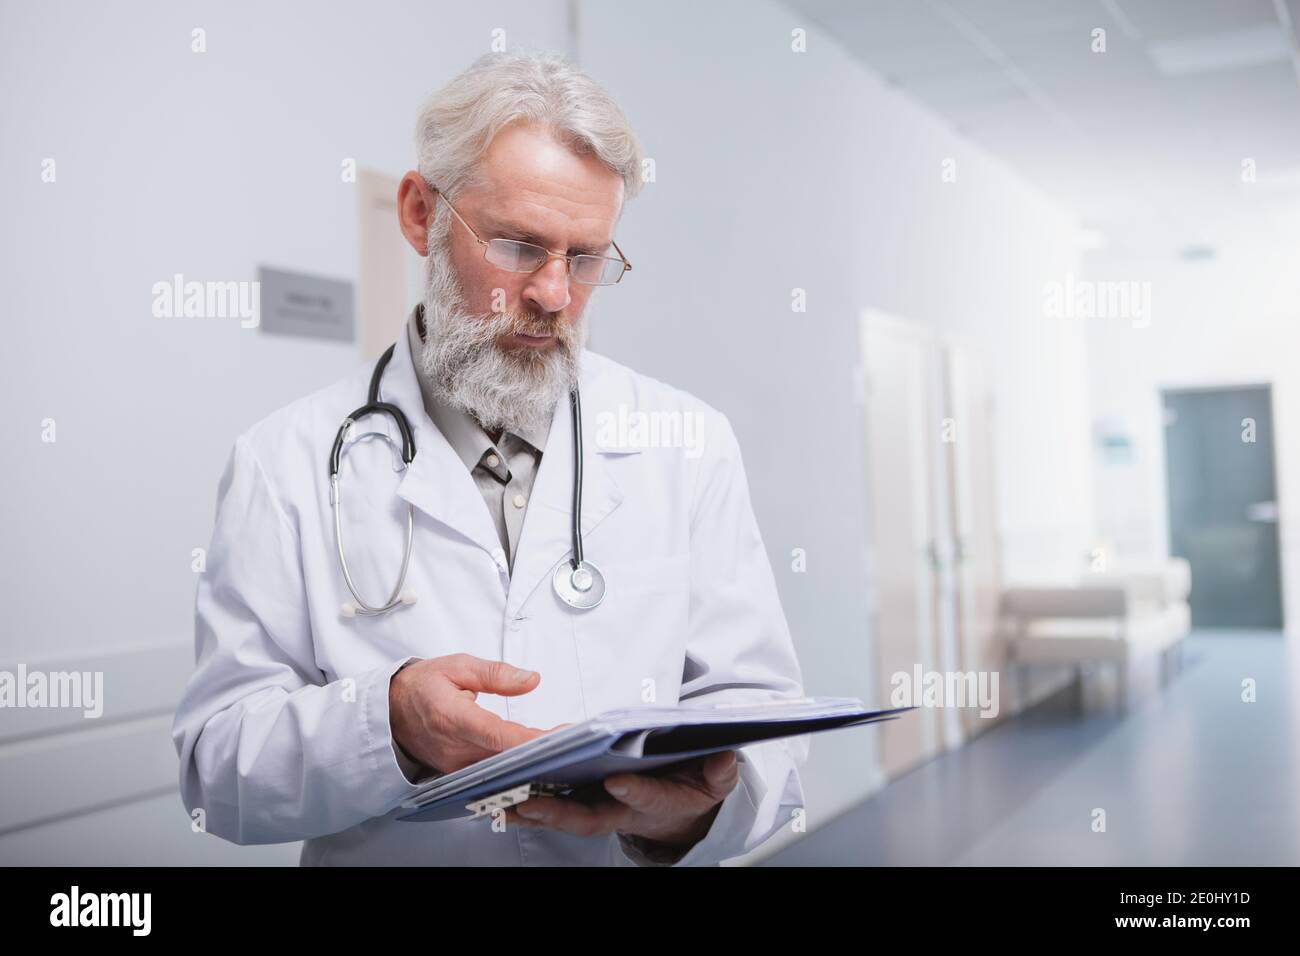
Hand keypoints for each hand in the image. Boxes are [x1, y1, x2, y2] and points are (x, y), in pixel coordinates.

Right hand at [389, 654, 557, 772]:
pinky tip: (536, 758)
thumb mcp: (457, 666)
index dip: (530, 740)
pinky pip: (491, 773)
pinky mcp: (457, 773)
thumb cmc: (421, 687)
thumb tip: (530, 680)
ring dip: (530, 761)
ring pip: (500, 770)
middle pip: (505, 758)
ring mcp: (455, 766)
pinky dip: (514, 766)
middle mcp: (455, 749)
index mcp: (454, 719)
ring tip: (562, 747)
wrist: (389, 711)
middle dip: (541, 751)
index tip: (558, 737)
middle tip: (574, 741)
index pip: (498, 736)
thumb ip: (495, 674)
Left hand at [503, 751, 739, 849]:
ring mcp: (601, 810)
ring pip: (564, 816)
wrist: (681, 811)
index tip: (618, 781)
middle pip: (589, 818)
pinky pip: (554, 808)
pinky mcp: (584, 804)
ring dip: (533, 813)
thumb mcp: (715, 781)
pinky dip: (528, 806)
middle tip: (532, 803)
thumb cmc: (693, 789)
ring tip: (503, 802)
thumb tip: (724, 758)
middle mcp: (622, 812)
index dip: (634, 792)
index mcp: (657, 801)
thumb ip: (719, 772)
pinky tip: (503, 797)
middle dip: (560, 813)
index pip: (646, 798)